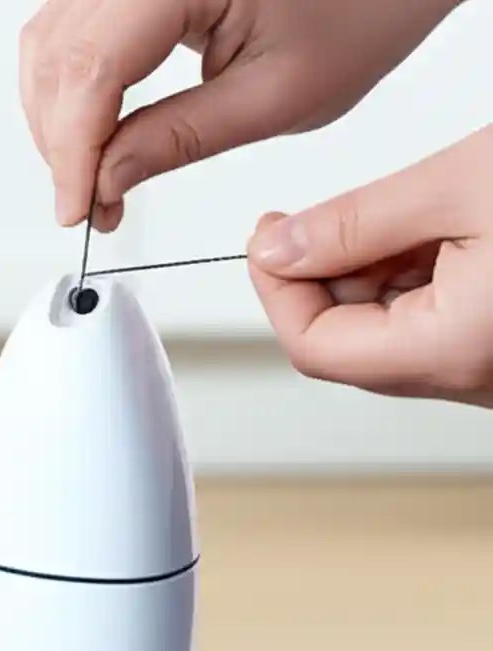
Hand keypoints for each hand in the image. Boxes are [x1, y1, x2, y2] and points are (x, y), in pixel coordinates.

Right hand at [19, 0, 461, 229]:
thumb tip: (104, 181)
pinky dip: (69, 86)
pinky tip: (92, 130)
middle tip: (90, 204)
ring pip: (48, 42)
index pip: (90, 70)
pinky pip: (67, 28)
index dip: (71, 151)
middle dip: (61, 142)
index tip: (76, 210)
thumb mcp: (276, 96)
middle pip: (56, 56)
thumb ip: (176, 140)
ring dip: (56, 117)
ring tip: (93, 175)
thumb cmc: (364, 5)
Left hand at [247, 125, 492, 406]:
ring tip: (404, 211)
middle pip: (349, 345)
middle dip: (322, 277)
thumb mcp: (457, 184)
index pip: (315, 347)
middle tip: (317, 219)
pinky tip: (436, 230)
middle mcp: (477, 376)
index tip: (267, 238)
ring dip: (371, 273)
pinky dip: (418, 278)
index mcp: (453, 349)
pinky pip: (439, 324)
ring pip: (392, 333)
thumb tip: (277, 250)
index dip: (276, 290)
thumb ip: (353, 223)